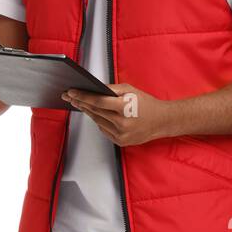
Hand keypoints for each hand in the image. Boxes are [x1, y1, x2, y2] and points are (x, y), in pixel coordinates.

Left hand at [61, 82, 175, 145]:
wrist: (161, 121)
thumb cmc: (147, 104)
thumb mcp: (130, 90)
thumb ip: (111, 89)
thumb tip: (93, 89)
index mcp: (125, 108)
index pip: (98, 102)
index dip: (83, 96)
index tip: (71, 92)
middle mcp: (122, 123)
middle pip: (95, 112)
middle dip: (81, 103)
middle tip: (70, 97)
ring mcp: (121, 135)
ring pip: (97, 121)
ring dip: (88, 112)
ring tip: (80, 104)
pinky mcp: (121, 142)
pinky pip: (104, 130)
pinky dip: (99, 121)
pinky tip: (96, 114)